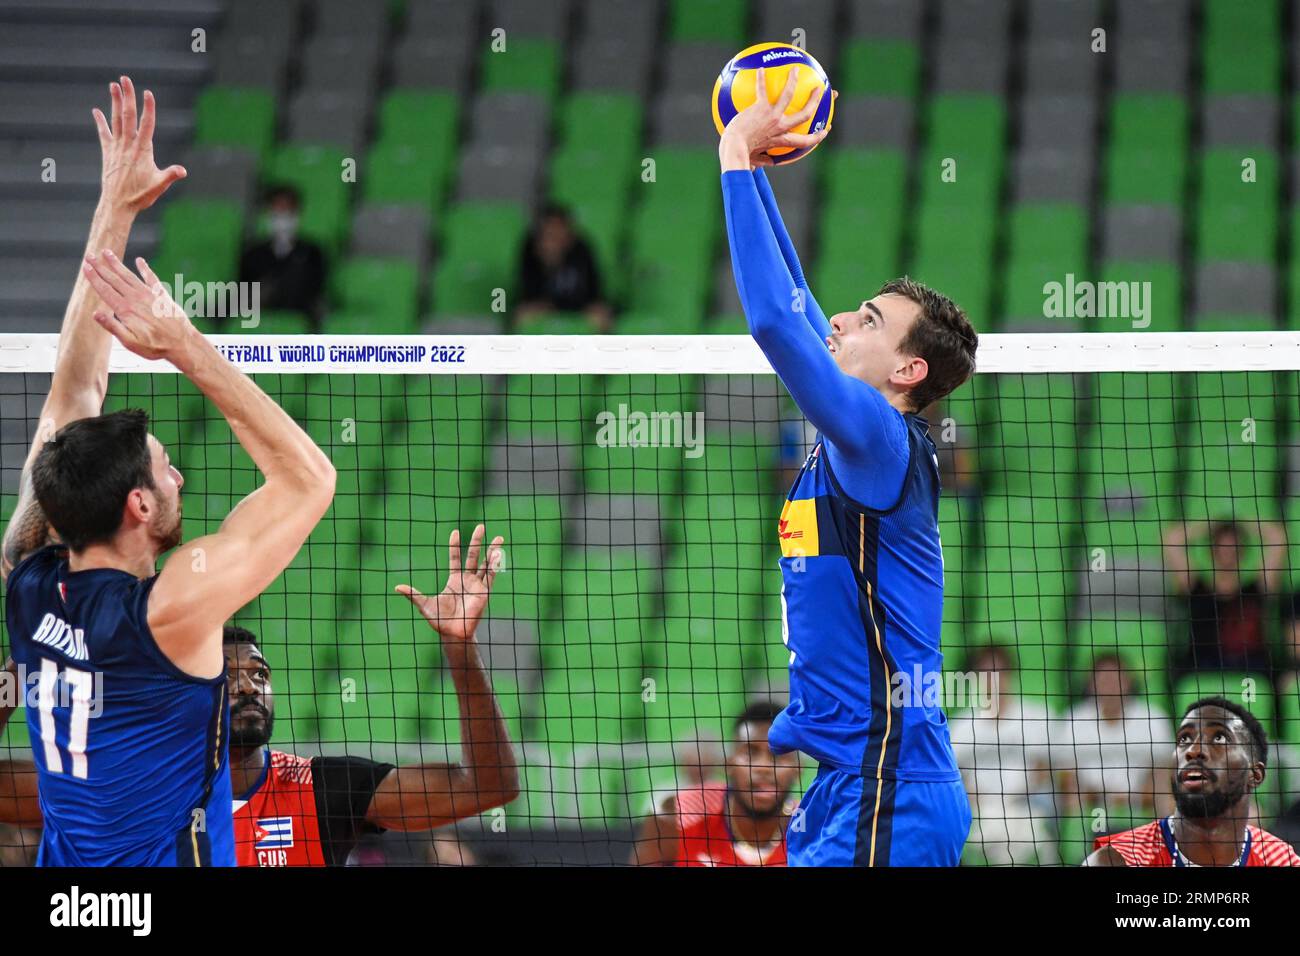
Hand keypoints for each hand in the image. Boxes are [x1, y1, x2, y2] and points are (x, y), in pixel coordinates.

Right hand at [82, 252, 193, 360]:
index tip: (85, 267)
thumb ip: (113, 327)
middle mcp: (136, 299)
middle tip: (89, 255)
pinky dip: (145, 268)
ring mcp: (149, 295)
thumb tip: (95, 313)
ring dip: (117, 264)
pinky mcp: (162, 295)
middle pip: (114, 279)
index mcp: (125, 310)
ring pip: (129, 275)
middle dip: (100, 267)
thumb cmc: (155, 347)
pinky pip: (151, 278)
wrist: (183, 343)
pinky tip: (139, 260)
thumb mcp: (130, 342)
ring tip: (107, 253)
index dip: (94, 278)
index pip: (105, 290)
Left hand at [94, 75, 186, 212]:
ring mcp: (116, 148)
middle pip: (128, 116)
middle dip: (127, 97)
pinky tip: (97, 111)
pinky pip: (104, 133)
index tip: (148, 93)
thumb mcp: (159, 186)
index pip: (147, 124)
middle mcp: (128, 145)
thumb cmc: (140, 196)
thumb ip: (171, 175)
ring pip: (116, 120)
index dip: (148, 108)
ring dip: (115, 102)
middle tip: (125, 79)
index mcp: (142, 150)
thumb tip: (183, 171)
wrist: (117, 205)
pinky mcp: (108, 153)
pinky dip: (101, 122)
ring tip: (114, 86)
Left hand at [397, 525, 504, 641]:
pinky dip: (495, 565)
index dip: (454, 546)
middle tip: (481, 527)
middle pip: (472, 556)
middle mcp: (466, 580)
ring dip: (492, 551)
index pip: (455, 558)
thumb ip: (414, 594)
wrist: (453, 634)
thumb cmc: (440, 621)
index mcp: (453, 580)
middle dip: (476, 541)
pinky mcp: (484, 593)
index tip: (455, 532)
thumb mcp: (424, 605)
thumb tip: (397, 587)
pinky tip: (498, 554)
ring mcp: (476, 586)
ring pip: (486, 564)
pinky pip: (491, 576)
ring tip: (498, 537)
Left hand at [718, 66, 831, 169]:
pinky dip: (761, 78)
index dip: (818, 136)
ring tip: (795, 70)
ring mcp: (772, 116)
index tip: (825, 130)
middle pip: (805, 114)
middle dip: (815, 101)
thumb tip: (763, 164)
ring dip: (793, 81)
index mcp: (781, 140)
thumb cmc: (741, 156)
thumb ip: (762, 160)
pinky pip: (762, 89)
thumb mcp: (755, 160)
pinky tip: (760, 68)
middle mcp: (781, 126)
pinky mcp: (761, 108)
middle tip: (819, 90)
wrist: (734, 149)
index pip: (805, 141)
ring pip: (789, 95)